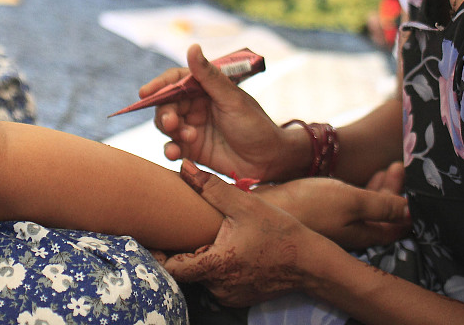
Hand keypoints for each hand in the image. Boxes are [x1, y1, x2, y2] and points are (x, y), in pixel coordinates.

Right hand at [146, 45, 292, 181]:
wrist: (270, 160)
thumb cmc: (255, 125)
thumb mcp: (232, 99)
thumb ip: (209, 77)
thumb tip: (192, 46)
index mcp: (205, 89)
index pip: (176, 81)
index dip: (159, 85)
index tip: (145, 92)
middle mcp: (195, 106)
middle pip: (167, 105)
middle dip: (165, 113)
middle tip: (171, 122)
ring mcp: (192, 128)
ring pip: (166, 125)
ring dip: (169, 131)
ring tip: (187, 138)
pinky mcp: (191, 150)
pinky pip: (172, 147)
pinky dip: (170, 150)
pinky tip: (175, 154)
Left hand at [163, 161, 356, 306]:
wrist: (310, 261)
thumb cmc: (278, 231)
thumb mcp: (244, 204)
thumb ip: (210, 187)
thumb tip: (184, 166)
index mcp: (216, 265)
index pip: (171, 269)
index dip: (158, 255)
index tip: (153, 239)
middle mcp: (220, 287)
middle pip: (185, 273)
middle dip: (181, 253)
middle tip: (179, 232)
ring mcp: (230, 295)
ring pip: (202, 279)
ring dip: (200, 261)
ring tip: (206, 239)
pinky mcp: (240, 298)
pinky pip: (217, 284)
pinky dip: (216, 269)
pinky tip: (225, 250)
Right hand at [251, 170, 408, 249]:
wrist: (262, 209)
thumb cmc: (308, 205)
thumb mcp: (352, 201)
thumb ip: (382, 206)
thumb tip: (411, 212)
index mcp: (364, 233)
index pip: (397, 225)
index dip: (408, 206)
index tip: (408, 180)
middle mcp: (351, 233)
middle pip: (382, 216)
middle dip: (393, 192)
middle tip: (395, 166)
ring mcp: (334, 225)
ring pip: (364, 210)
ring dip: (376, 190)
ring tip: (381, 169)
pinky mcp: (318, 216)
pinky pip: (347, 206)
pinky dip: (357, 192)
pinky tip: (350, 181)